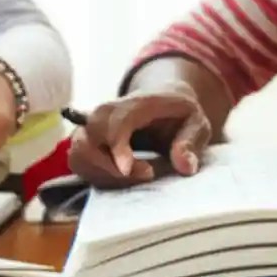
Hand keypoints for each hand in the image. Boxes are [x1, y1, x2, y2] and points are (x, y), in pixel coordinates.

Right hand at [67, 84, 211, 188]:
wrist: (161, 99)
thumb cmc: (179, 114)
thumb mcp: (197, 123)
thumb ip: (191, 142)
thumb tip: (184, 167)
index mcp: (135, 103)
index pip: (116, 122)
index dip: (116, 146)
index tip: (127, 170)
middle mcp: (105, 113)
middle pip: (87, 139)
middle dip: (110, 167)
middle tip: (147, 173)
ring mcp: (90, 126)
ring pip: (79, 154)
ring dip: (104, 174)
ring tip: (136, 176)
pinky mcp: (84, 141)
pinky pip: (78, 163)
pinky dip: (97, 175)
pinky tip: (122, 177)